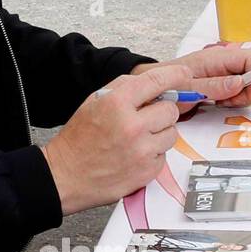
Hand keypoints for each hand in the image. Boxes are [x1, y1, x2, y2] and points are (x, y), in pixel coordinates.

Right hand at [42, 63, 192, 213]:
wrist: (66, 175)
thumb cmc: (79, 139)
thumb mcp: (94, 102)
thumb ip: (125, 89)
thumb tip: (155, 84)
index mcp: (116, 103)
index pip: (157, 81)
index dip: (176, 76)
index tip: (184, 76)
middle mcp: (132, 126)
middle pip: (170, 109)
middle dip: (160, 112)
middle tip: (144, 119)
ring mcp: (142, 150)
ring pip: (172, 133)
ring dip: (159, 134)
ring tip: (137, 139)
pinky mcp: (148, 171)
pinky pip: (165, 154)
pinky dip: (153, 154)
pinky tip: (134, 155)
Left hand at [142, 44, 250, 106]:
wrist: (151, 89)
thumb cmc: (165, 86)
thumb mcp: (189, 88)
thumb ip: (214, 85)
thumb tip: (240, 82)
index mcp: (217, 58)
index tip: (247, 96)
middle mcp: (224, 61)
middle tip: (232, 102)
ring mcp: (224, 71)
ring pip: (250, 81)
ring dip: (243, 96)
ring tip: (223, 103)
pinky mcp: (222, 81)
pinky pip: (239, 88)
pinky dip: (236, 98)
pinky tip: (220, 103)